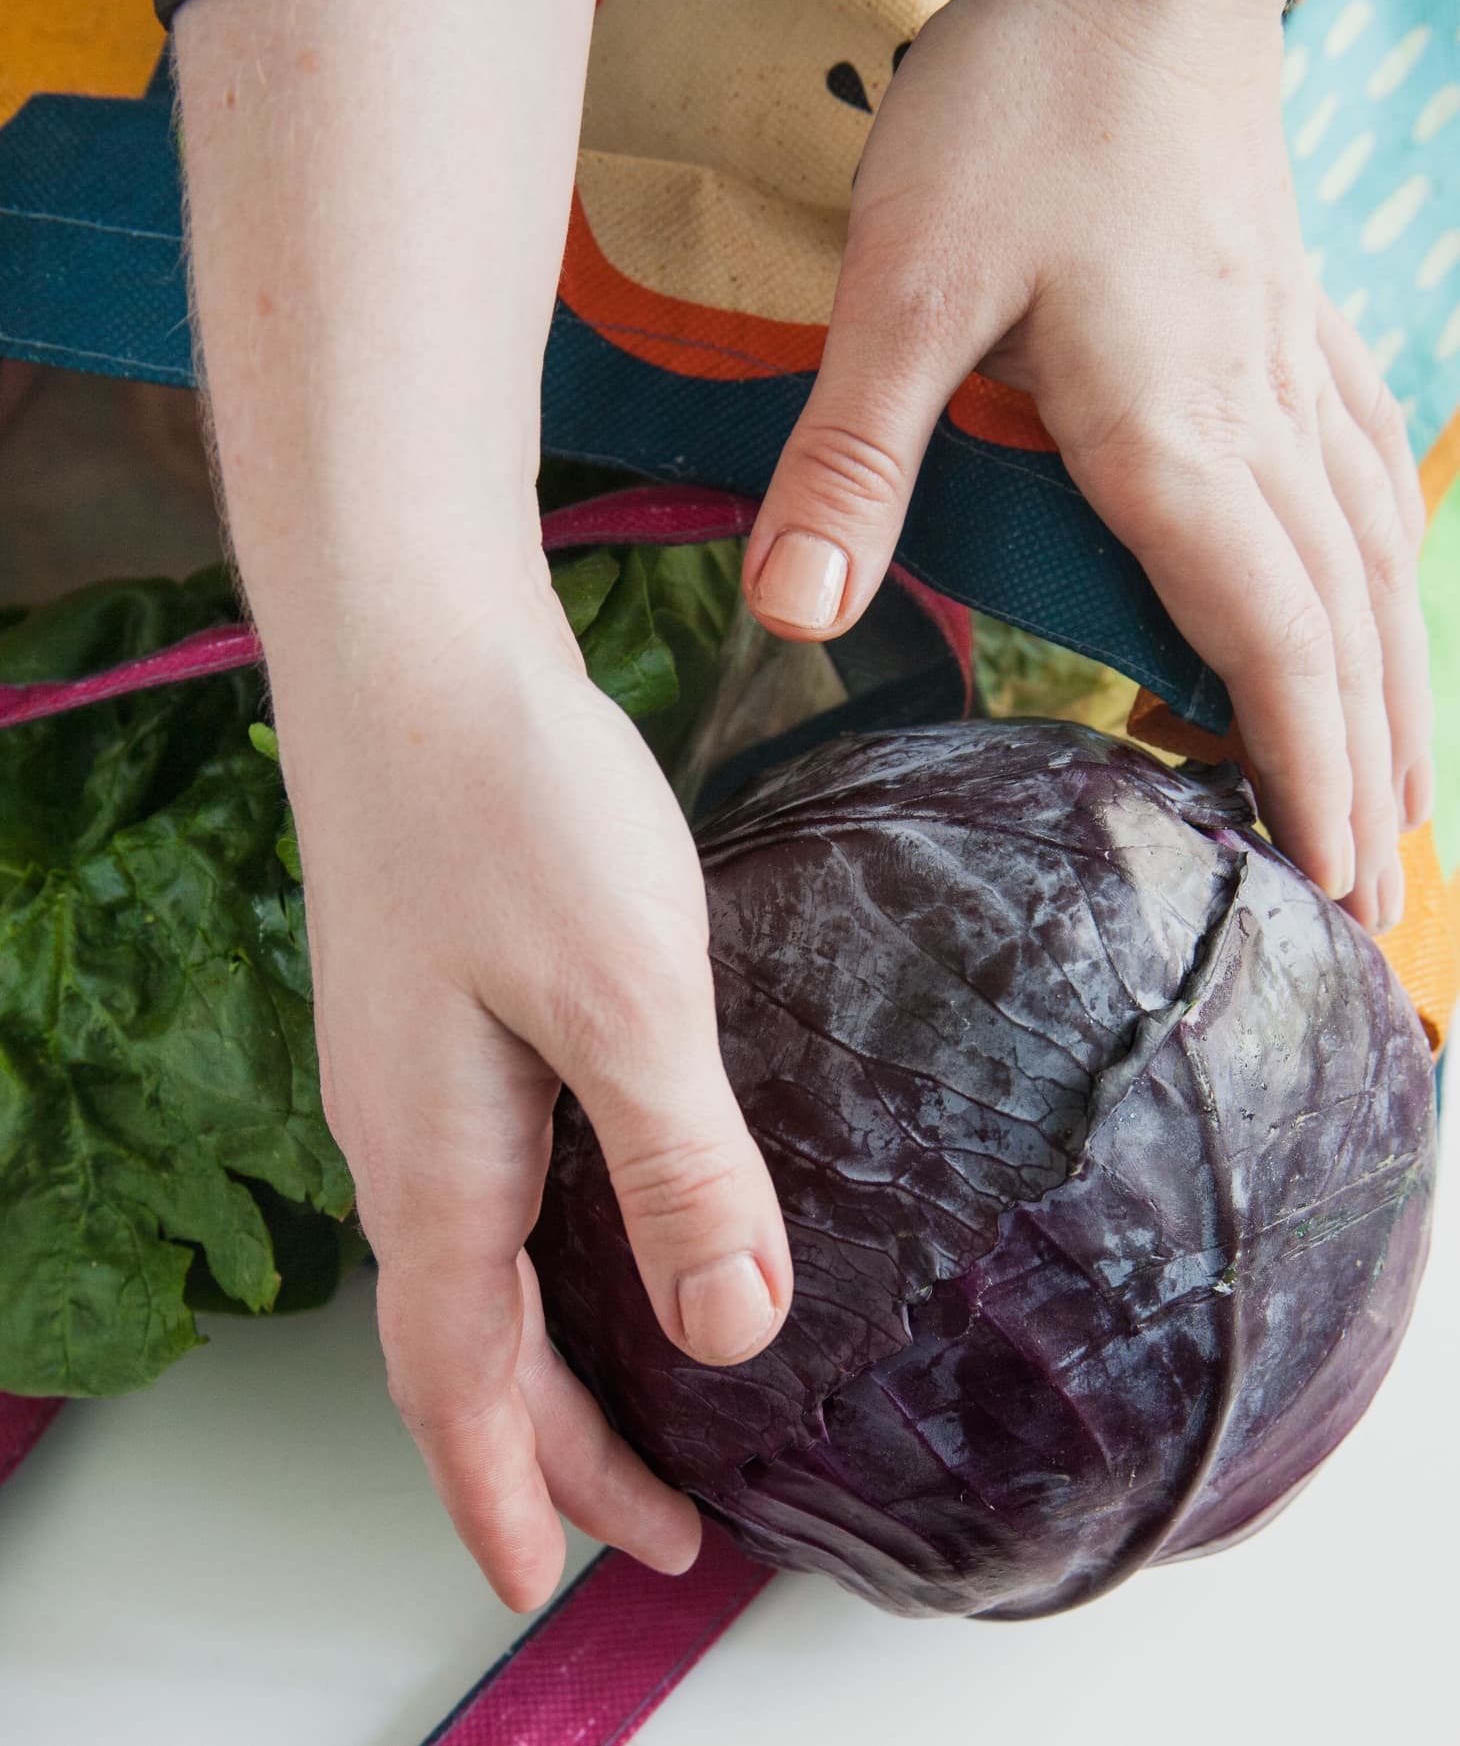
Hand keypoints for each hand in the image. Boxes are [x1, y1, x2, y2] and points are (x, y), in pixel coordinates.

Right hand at [270, 552, 791, 1609]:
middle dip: (552, 1450)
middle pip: (466, 1343)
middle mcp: (405, 1132)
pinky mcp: (440, 1001)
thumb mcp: (627, 1000)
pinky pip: (484, 1177)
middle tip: (651, 1521)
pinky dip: (540, 1250)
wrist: (409, 642)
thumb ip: (680, 1170)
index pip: (464, 1388)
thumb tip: (733, 1336)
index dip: (520, 1496)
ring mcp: (412, 1066)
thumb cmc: (507, 804)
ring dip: (543, 1353)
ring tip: (627, 1399)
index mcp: (440, 1163)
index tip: (560, 1584)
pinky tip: (598, 1215)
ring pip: (474, 1262)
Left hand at [743, 0, 1430, 933]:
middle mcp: (1260, 421)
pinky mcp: (1286, 324)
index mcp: (1176, 437)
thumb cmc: (1023, 104)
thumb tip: (794, 619)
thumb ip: (853, 456)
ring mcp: (1291, 368)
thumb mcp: (903, 283)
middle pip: (1341, 628)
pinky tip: (1375, 605)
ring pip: (1367, 563)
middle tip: (1371, 900)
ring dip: (1389, 691)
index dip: (1307, 775)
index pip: (1271, 645)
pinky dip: (1375, 576)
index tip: (1334, 888)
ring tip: (1396, 800)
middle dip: (1364, 771)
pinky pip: (1357, 482)